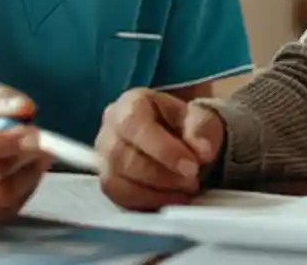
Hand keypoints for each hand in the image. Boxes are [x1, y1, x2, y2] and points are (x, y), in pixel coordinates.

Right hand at [95, 88, 224, 210]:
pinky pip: (119, 199)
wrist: (181, 140)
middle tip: (192, 181)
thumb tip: (201, 151)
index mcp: (131, 104)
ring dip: (154, 192)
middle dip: (161, 175)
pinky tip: (171, 201)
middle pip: (123, 157)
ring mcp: (104, 158)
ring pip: (116, 182)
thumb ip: (202, 130)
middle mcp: (109, 129)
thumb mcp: (201, 118)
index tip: (191, 166)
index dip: (162, 149)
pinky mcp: (109, 183)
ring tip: (184, 192)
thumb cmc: (186, 125)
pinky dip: (147, 203)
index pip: (135, 124)